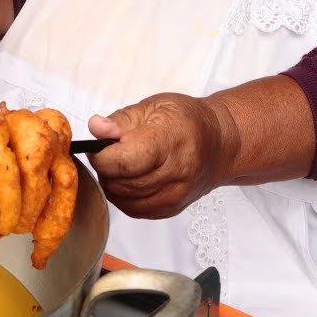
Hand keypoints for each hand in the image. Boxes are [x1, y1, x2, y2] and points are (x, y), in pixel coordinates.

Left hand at [86, 93, 238, 219]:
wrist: (220, 144)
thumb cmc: (187, 121)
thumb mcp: (153, 106)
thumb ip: (120, 120)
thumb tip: (96, 128)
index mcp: (170, 140)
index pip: (124, 161)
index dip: (102, 155)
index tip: (99, 146)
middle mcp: (177, 172)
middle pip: (121, 182)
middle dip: (105, 167)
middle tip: (110, 152)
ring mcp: (176, 194)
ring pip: (123, 199)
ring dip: (113, 182)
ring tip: (121, 163)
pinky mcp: (171, 209)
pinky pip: (133, 209)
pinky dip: (123, 196)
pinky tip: (129, 179)